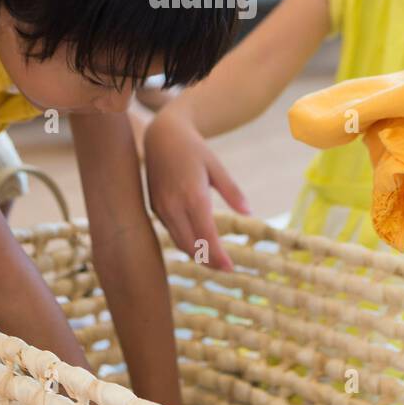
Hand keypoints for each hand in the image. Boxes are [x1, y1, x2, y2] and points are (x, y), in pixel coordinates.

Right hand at [144, 109, 249, 270]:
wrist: (161, 136)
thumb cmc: (193, 149)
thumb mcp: (217, 166)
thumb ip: (232, 191)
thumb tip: (249, 213)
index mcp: (193, 195)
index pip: (206, 236)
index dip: (218, 256)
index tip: (230, 268)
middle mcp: (174, 205)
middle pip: (191, 245)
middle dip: (208, 261)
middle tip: (225, 268)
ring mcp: (161, 208)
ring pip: (179, 242)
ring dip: (196, 255)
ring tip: (213, 261)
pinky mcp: (154, 207)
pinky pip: (171, 232)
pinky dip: (184, 242)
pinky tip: (197, 244)